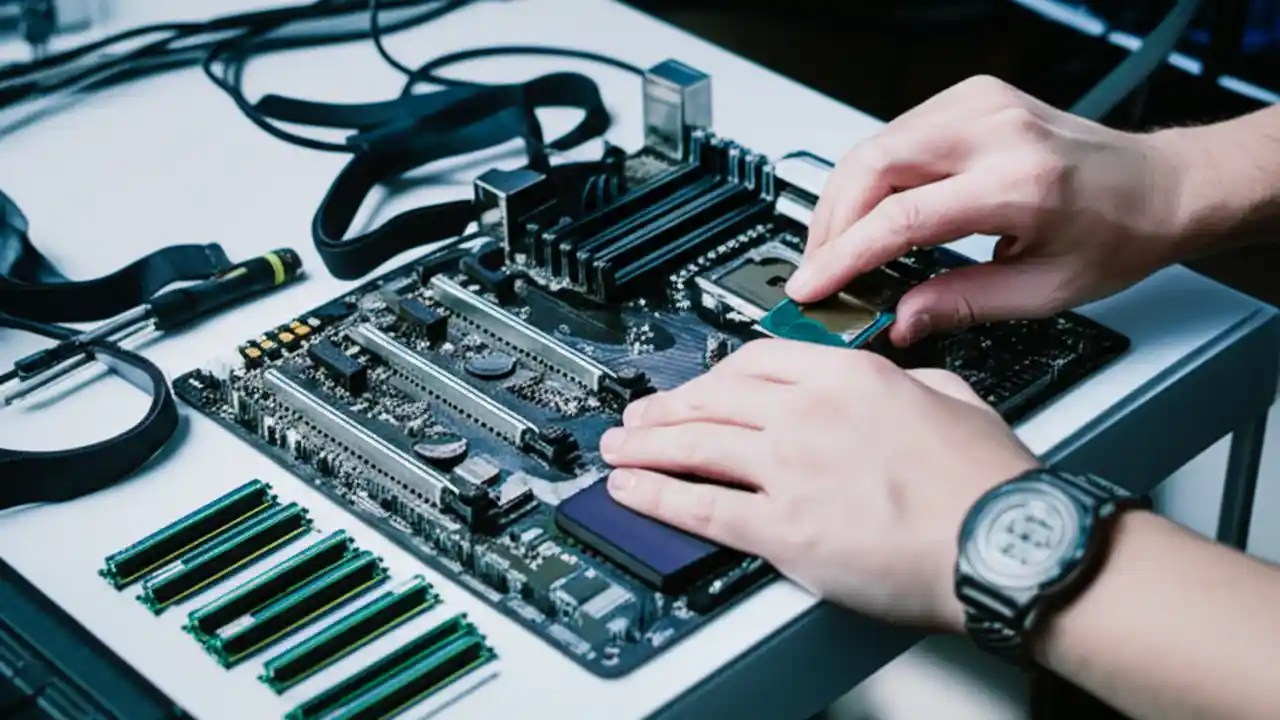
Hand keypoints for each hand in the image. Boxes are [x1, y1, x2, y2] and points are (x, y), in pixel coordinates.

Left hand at [598, 339, 1038, 631]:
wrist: (1000, 542)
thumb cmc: (987, 483)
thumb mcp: (952, 396)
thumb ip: (908, 378)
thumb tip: (892, 379)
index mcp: (848, 376)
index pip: (757, 359)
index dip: (715, 374)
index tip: (702, 384)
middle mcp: (808, 414)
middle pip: (714, 398)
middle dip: (667, 406)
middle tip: (640, 415)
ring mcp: (789, 470)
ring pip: (695, 445)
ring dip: (646, 446)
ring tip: (617, 449)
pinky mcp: (782, 528)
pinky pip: (701, 506)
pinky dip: (656, 497)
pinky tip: (632, 492)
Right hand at [786, 75, 1200, 345]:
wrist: (1160, 185)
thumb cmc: (1118, 233)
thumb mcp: (1044, 292)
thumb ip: (962, 305)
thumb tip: (900, 320)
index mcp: (1020, 183)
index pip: (902, 216)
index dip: (845, 256)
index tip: (811, 285)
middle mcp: (996, 130)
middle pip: (872, 167)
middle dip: (831, 225)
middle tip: (820, 271)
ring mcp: (981, 104)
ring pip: (875, 146)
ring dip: (844, 200)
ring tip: (839, 249)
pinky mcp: (972, 97)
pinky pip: (896, 135)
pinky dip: (871, 177)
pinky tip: (870, 213)